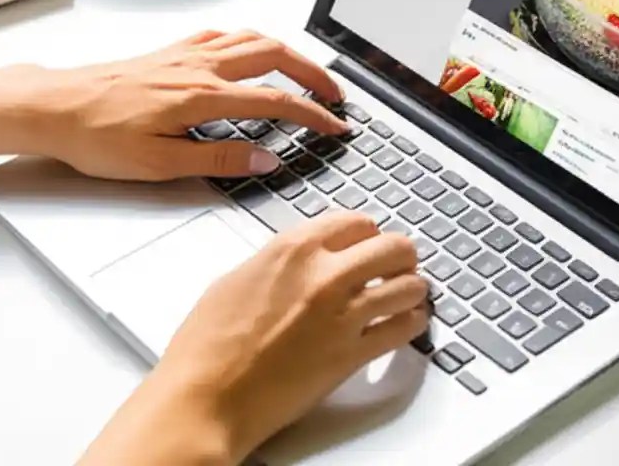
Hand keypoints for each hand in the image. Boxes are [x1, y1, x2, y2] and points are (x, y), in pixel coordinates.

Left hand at [33, 30, 348, 181]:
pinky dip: (250, 41)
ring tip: (307, 74)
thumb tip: (264, 160)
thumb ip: (218, 162)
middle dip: (314, 74)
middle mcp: (198, 67)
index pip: (275, 101)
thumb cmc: (95, 137)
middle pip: (275, 55)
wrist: (53, 107)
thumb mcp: (159, 164)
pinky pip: (223, 35)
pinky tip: (251, 53)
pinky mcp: (169, 52)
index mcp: (201, 97)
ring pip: (252, 39)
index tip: (335, 127)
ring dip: (288, 53)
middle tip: (336, 97)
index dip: (313, 115)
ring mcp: (184, 54)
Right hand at [78, 212, 429, 465]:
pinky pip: (403, 329)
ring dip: (412, 290)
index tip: (369, 243)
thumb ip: (279, 263)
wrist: (206, 396)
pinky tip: (406, 324)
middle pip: (393, 247)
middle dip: (400, 257)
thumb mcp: (237, 279)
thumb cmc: (208, 346)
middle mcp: (324, 275)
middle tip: (398, 267)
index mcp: (293, 249)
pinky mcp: (352, 355)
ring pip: (409, 287)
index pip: (356, 221)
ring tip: (407, 296)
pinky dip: (412, 324)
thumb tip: (300, 262)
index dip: (367, 234)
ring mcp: (342, 315)